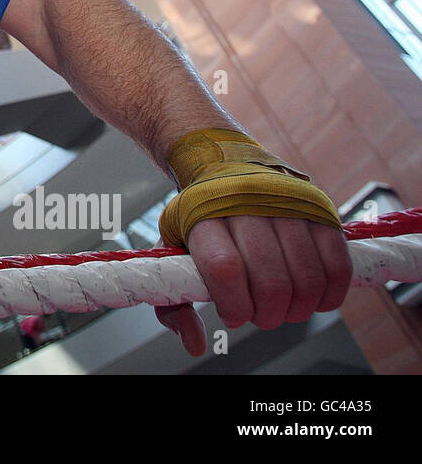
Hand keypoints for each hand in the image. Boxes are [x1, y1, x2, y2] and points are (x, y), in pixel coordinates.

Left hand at [155, 215, 351, 355]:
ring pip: (306, 278)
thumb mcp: (173, 251)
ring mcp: (287, 207)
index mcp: (204, 217)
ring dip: (299, 309)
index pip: (225, 268)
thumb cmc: (200, 218)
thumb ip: (176, 302)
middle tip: (260, 316)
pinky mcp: (319, 211)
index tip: (233, 315)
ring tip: (284, 308)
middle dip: (268, 315)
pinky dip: (330, 294)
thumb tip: (196, 345)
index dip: (234, 304)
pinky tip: (315, 299)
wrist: (226, 166)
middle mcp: (247, 207)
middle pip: (270, 281)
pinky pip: (337, 265)